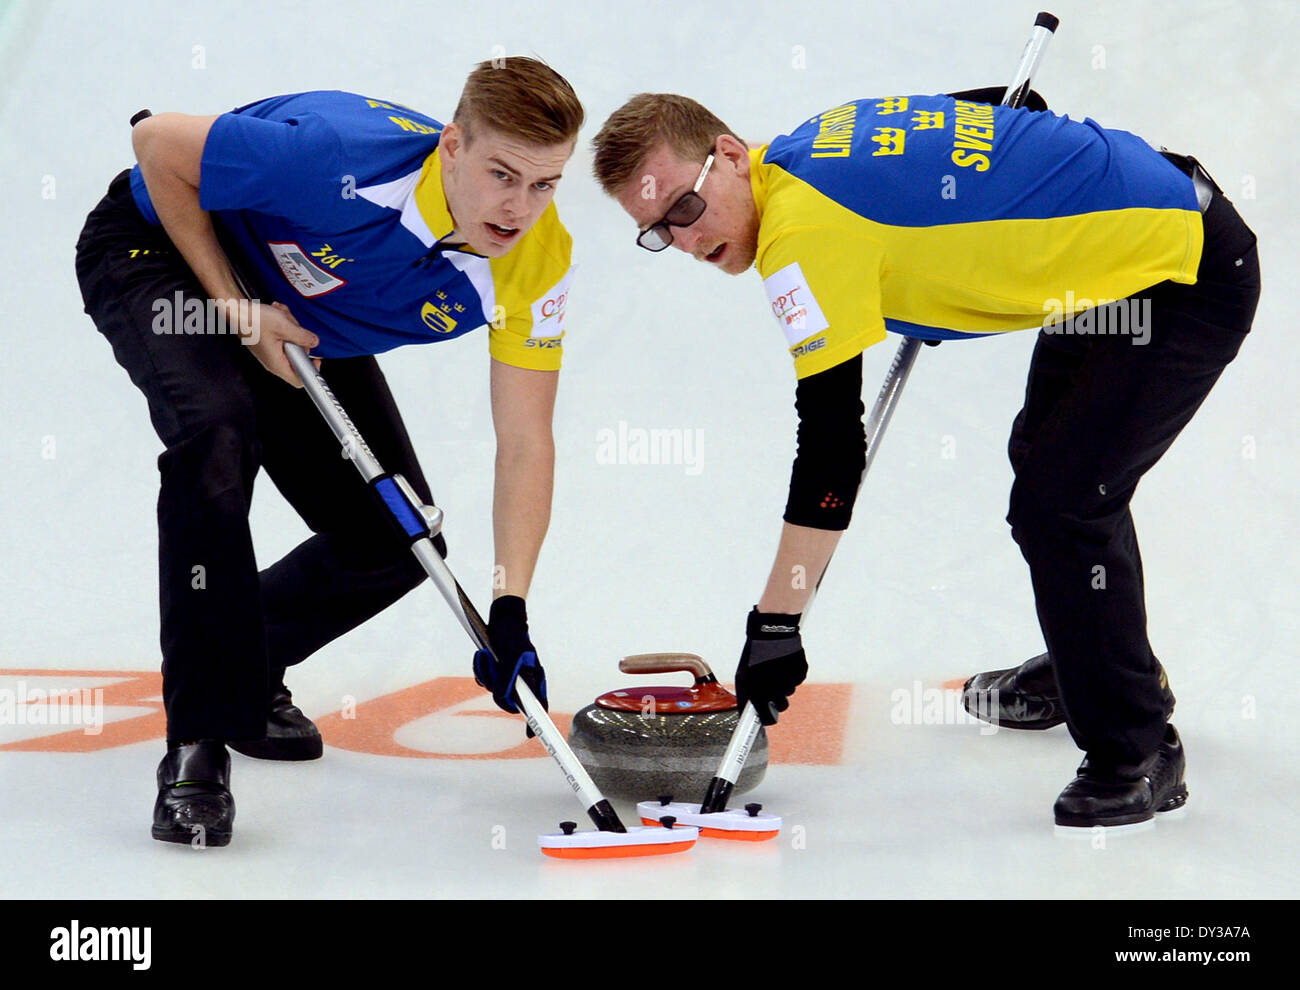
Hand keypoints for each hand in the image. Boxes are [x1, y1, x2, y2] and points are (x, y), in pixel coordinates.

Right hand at [242, 301, 320, 386]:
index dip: (311, 372)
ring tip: (282, 317)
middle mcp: (273, 361)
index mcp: (277, 363)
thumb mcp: (284, 326)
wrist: (234, 309)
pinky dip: (284, 325)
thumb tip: (314, 342)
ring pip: (292, 344)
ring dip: (292, 328)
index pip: (299, 380)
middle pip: (298, 358)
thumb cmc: (252, 319)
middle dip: (300, 340)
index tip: (317, 360)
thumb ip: (303, 336)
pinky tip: (278, 315)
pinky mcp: (269, 343)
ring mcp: (271, 352)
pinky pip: (284, 337)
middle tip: (295, 328)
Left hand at [472, 596, 547, 725]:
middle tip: (492, 667)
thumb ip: (507, 681)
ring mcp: (510, 676)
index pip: (538, 705)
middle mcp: (523, 680)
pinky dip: (481, 670)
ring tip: (486, 655)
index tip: (530, 734)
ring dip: (486, 673)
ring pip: (494, 688)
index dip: (534, 722)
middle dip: (495, 685)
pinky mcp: (498, 671)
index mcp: (534, 679)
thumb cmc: (511, 637)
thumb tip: (505, 699)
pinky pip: (486, 679)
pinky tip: (483, 656)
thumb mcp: (510, 659)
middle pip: (507, 698)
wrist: (502, 619)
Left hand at [734, 608, 807, 725]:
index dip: (766, 719)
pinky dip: (791, 675)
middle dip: (776, 700)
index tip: (766, 718)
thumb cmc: (754, 654)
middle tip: (771, 688)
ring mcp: (791, 680)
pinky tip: (784, 663)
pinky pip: (796, 680)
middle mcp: (777, 689)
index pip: (767, 718)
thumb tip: (746, 712)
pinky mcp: (801, 671)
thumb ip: (746, 695)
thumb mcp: (743, 675)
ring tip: (775, 668)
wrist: (772, 632)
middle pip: (781, 706)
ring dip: (783, 685)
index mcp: (760, 691)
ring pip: (789, 691)